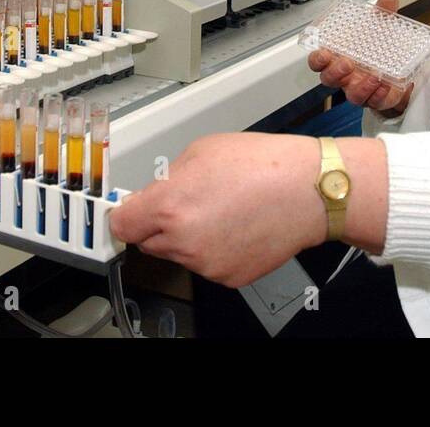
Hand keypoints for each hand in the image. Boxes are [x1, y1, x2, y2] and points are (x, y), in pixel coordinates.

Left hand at [108, 133, 323, 287]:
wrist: (308, 191)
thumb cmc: (263, 165)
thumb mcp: (200, 152)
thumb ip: (167, 179)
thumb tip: (150, 195)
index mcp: (170, 206)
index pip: (122, 224)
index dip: (124, 214)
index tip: (127, 211)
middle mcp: (183, 241)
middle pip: (147, 240)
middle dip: (158, 223)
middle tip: (187, 201)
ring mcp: (206, 264)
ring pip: (177, 253)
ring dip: (187, 236)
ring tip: (220, 210)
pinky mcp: (227, 277)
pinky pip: (206, 264)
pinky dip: (213, 249)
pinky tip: (234, 226)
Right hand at [308, 0, 413, 115]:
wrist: (399, 70)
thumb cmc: (378, 48)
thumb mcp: (380, 27)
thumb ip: (383, 13)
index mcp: (338, 56)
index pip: (318, 61)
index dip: (317, 59)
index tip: (323, 53)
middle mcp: (345, 75)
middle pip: (329, 79)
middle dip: (335, 72)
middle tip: (347, 62)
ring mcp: (359, 88)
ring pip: (352, 95)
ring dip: (360, 87)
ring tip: (372, 76)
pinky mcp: (376, 98)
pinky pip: (374, 101)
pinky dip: (379, 94)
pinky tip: (386, 85)